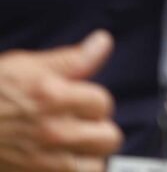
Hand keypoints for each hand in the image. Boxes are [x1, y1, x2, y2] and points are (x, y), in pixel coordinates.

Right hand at [0, 31, 120, 170]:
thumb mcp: (23, 67)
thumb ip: (71, 59)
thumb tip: (103, 42)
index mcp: (52, 98)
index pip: (103, 103)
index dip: (93, 102)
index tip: (81, 104)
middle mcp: (51, 132)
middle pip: (107, 137)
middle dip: (97, 130)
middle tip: (82, 128)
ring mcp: (42, 162)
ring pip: (94, 167)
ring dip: (88, 159)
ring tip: (74, 150)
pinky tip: (58, 164)